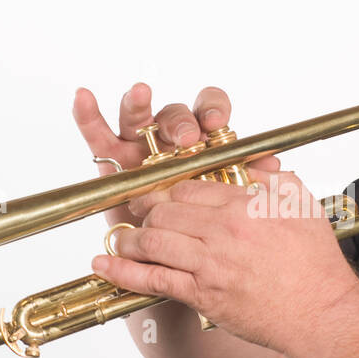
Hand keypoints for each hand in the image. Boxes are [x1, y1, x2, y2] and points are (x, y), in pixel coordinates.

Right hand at [71, 82, 280, 228]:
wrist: (189, 262)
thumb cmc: (215, 233)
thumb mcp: (237, 210)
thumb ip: (253, 184)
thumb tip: (274, 165)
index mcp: (207, 144)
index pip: (211, 112)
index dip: (212, 110)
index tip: (217, 122)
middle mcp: (173, 143)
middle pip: (175, 117)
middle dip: (180, 121)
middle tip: (186, 136)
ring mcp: (142, 149)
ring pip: (139, 119)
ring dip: (139, 106)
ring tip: (141, 96)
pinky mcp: (113, 162)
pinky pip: (98, 135)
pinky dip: (89, 116)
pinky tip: (84, 96)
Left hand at [88, 168, 358, 353]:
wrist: (321, 314)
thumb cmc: (316, 264)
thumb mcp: (302, 206)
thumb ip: (273, 179)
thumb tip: (251, 164)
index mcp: (244, 204)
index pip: (189, 186)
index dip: (168, 187)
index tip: (159, 192)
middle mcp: (222, 230)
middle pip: (164, 209)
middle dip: (144, 208)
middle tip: (135, 210)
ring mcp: (209, 264)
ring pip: (152, 240)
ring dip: (129, 238)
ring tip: (120, 238)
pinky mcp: (203, 295)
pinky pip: (153, 279)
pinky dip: (123, 271)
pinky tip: (104, 264)